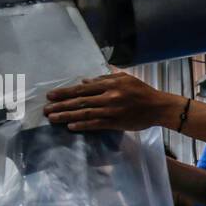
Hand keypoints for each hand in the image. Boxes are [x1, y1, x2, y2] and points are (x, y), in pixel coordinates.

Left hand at [43, 71, 182, 131]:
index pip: (82, 88)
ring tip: (53, 118)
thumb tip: (85, 81)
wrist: (159, 107)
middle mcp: (109, 96)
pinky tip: (71, 127)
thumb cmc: (142, 91)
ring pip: (85, 113)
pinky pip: (97, 124)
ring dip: (67, 116)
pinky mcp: (117, 122)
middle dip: (61, 105)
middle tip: (46, 109)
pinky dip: (83, 125)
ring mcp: (112, 110)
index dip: (65, 92)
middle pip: (80, 101)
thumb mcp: (124, 78)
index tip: (51, 95)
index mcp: (109, 84)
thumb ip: (104, 79)